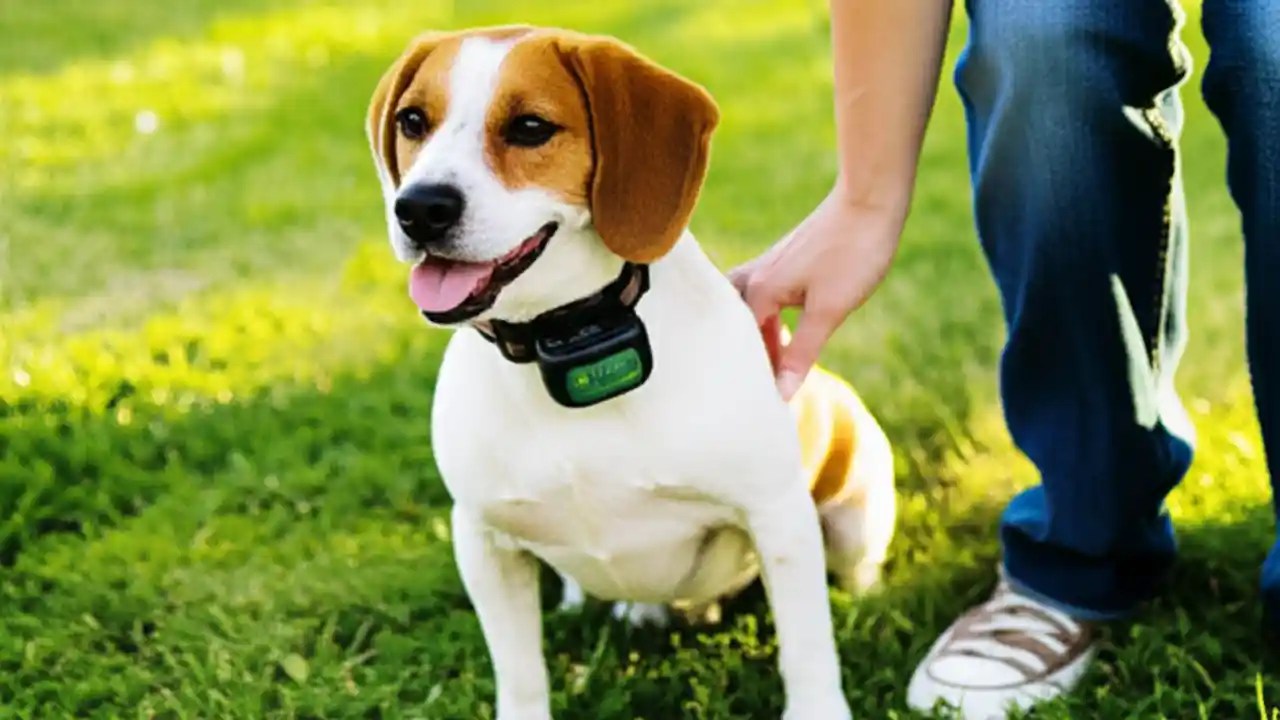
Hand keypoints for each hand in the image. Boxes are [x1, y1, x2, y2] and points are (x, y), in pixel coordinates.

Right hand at [730, 186, 901, 399]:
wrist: (872, 201)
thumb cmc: (852, 254)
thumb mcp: (829, 311)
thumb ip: (801, 354)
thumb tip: (781, 393)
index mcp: (758, 291)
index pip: (740, 344)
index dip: (750, 374)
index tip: (753, 403)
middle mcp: (753, 276)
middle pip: (732, 325)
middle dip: (739, 353)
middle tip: (748, 385)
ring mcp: (767, 266)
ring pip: (745, 309)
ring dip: (754, 336)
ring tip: (768, 365)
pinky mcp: (784, 260)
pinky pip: (760, 297)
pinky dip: (765, 319)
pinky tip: (784, 331)